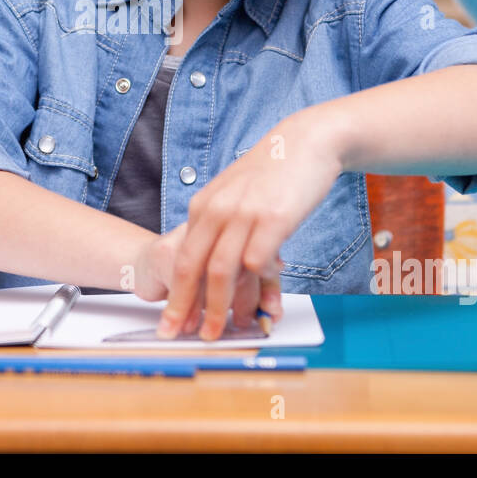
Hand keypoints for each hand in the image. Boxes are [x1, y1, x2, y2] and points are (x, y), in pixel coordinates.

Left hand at [158, 104, 344, 340]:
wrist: (305, 143)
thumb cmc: (273, 173)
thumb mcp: (234, 195)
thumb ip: (221, 225)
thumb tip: (215, 260)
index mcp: (204, 206)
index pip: (182, 257)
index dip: (176, 293)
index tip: (171, 320)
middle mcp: (218, 209)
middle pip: (193, 267)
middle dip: (186, 307)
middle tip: (182, 334)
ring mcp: (244, 213)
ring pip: (221, 270)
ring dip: (218, 306)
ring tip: (218, 330)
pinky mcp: (273, 218)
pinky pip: (257, 260)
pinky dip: (256, 283)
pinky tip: (262, 296)